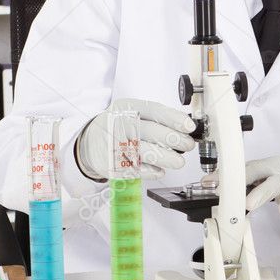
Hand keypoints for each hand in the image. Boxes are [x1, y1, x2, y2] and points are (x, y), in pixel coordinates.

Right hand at [75, 98, 195, 179]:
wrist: (90, 143)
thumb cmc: (118, 126)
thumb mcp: (132, 113)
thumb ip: (156, 118)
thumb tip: (186, 126)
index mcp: (125, 107)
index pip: (153, 110)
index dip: (174, 118)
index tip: (189, 126)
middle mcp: (118, 124)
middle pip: (151, 131)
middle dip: (174, 139)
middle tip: (188, 145)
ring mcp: (113, 144)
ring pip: (144, 151)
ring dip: (166, 158)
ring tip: (179, 161)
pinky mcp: (111, 164)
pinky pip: (135, 169)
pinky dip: (151, 172)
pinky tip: (160, 171)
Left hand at [204, 155, 279, 224]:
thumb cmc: (273, 174)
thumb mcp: (256, 172)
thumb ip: (235, 179)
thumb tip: (207, 183)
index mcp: (265, 169)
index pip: (249, 171)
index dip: (234, 178)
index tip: (217, 186)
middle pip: (271, 183)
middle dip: (260, 193)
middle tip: (248, 204)